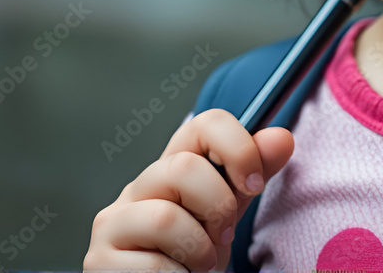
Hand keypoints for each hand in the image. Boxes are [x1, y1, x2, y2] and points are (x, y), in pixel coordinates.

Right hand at [83, 109, 294, 270]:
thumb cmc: (197, 251)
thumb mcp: (230, 209)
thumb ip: (254, 172)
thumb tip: (282, 137)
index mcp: (175, 162)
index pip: (205, 124)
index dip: (237, 146)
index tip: (255, 184)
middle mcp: (140, 184)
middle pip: (183, 168)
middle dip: (218, 206)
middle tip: (223, 236)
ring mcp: (114, 221)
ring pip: (165, 218)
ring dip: (198, 249)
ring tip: (201, 264)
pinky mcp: (100, 260)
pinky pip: (152, 264)